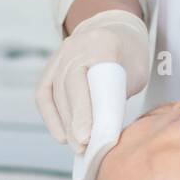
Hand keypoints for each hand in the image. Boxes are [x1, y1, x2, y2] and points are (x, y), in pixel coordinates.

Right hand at [35, 9, 149, 150]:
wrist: (116, 31)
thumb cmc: (129, 57)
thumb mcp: (136, 72)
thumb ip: (119, 95)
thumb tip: (103, 131)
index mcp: (100, 43)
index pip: (86, 79)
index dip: (85, 110)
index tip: (87, 138)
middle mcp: (74, 46)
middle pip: (67, 88)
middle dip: (74, 122)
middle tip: (83, 148)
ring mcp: (59, 55)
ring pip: (54, 94)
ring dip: (65, 124)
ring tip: (77, 146)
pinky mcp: (50, 67)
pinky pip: (44, 95)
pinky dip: (51, 118)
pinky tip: (62, 136)